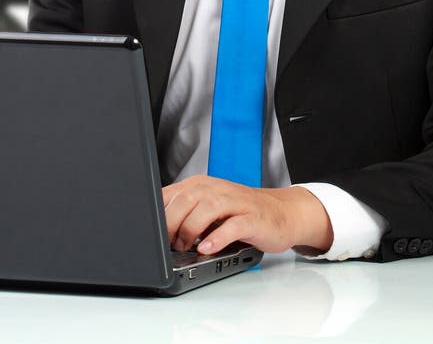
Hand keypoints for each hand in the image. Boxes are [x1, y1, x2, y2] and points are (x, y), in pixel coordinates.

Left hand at [162, 175, 333, 254]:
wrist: (281, 212)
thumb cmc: (241, 213)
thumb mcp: (209, 209)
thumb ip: (185, 214)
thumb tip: (156, 231)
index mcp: (202, 185)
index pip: (171, 193)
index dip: (157, 214)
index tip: (151, 233)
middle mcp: (217, 189)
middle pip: (186, 199)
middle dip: (171, 223)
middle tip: (168, 243)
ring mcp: (236, 202)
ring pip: (207, 207)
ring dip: (191, 229)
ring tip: (186, 246)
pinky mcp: (253, 218)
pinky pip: (233, 225)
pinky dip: (217, 237)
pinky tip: (207, 248)